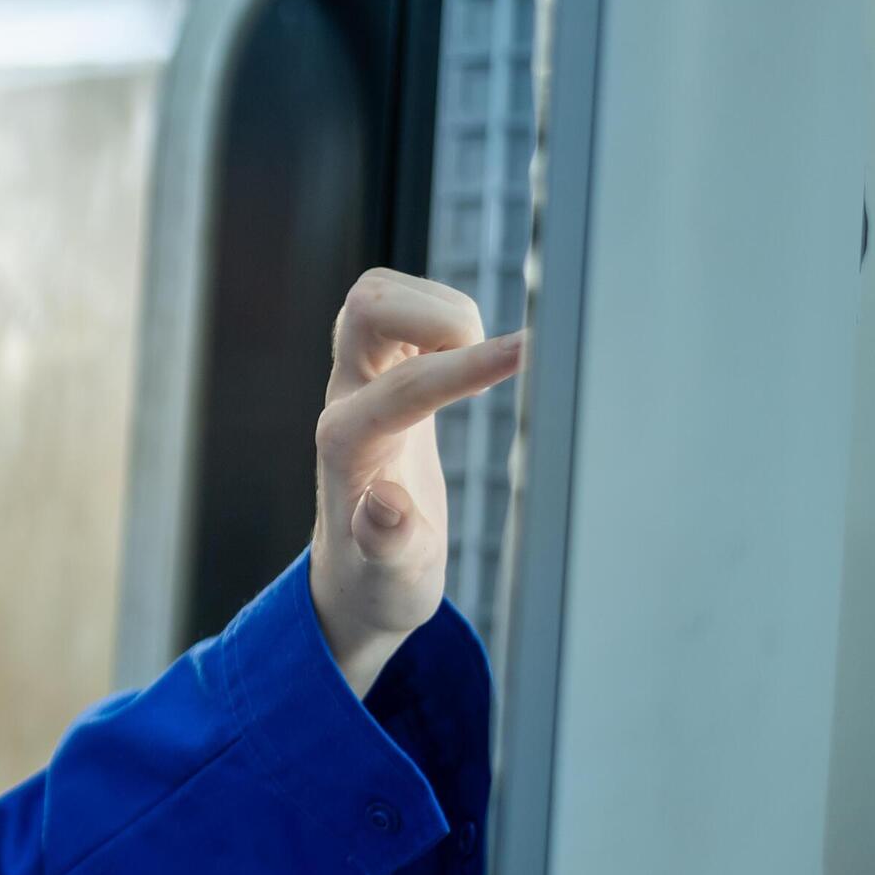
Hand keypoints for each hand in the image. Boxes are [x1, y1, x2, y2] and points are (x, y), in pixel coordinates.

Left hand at [309, 269, 526, 698]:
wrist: (358, 574)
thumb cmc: (381, 579)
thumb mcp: (393, 580)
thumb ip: (389, 545)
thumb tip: (383, 504)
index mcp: (347, 448)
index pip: (406, 385)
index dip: (469, 366)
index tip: (530, 352)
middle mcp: (344, 400)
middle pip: (366, 306)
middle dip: (438, 314)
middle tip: (484, 362)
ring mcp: (356, 379)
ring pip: (377, 293)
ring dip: (440, 309)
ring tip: (473, 362)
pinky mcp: (376, 371)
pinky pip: (396, 306)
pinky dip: (439, 312)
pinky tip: (463, 360)